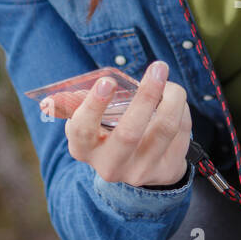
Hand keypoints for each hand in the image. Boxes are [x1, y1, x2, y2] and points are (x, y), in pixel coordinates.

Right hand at [58, 61, 192, 188]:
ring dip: (173, 98)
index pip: (82, 131)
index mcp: (85, 149)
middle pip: (129, 133)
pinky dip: (181, 110)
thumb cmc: (108, 132)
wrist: (137, 167)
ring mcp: (141, 172)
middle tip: (158, 67)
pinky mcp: (167, 171)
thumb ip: (78, 103)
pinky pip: (181, 132)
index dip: (94, 106)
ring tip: (170, 82)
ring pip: (164, 129)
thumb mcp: (89, 122)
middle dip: (146, 96)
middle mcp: (111, 166)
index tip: (107, 81)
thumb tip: (58, 95)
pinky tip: (175, 102)